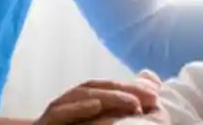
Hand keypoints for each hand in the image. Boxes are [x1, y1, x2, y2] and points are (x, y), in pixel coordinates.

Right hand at [34, 75, 159, 124]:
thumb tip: (151, 81)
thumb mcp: (102, 118)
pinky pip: (61, 113)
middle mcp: (68, 101)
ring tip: (132, 102)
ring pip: (81, 96)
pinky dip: (78, 107)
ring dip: (108, 96)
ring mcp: (56, 111)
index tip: (155, 94)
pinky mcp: (47, 123)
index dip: (131, 87)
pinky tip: (96, 105)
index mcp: (81, 100)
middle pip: (96, 88)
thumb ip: (123, 102)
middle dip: (124, 90)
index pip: (108, 86)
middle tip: (151, 98)